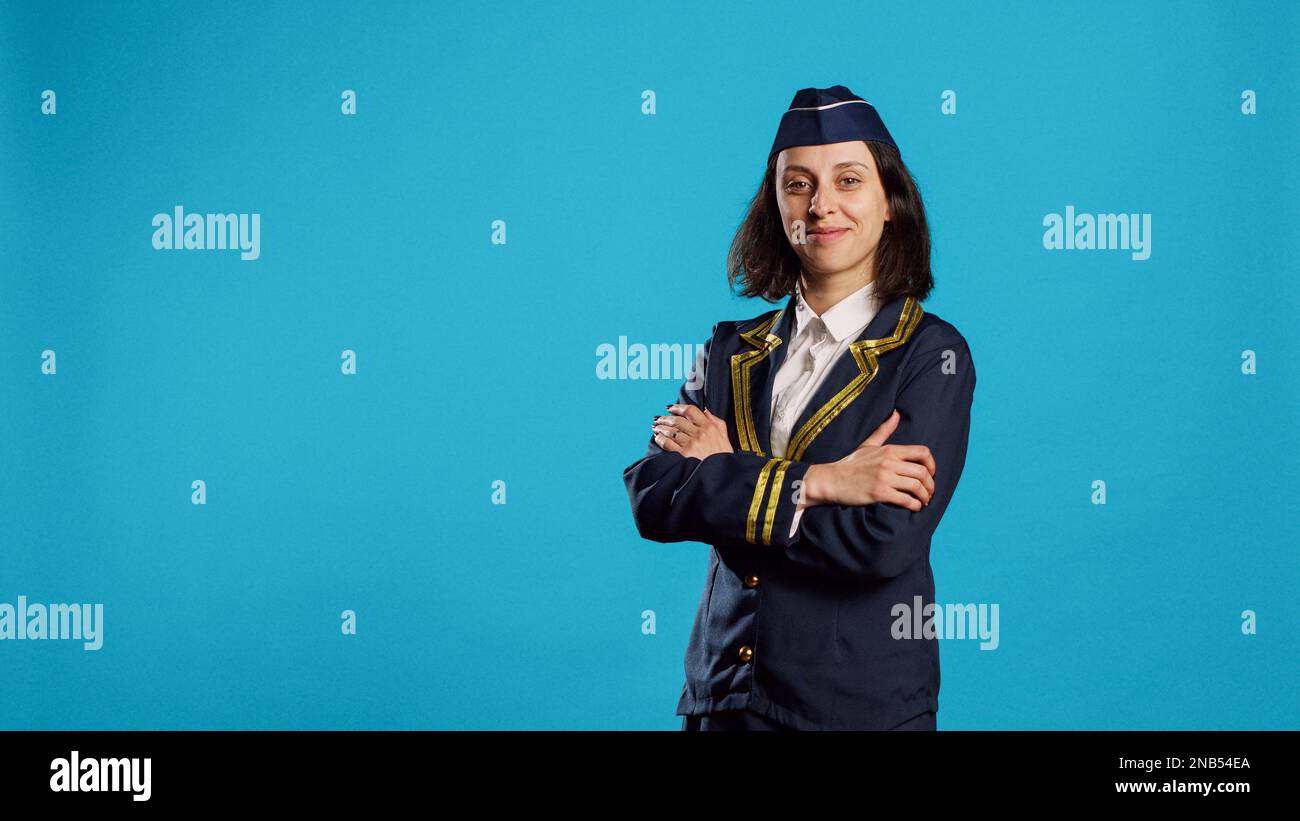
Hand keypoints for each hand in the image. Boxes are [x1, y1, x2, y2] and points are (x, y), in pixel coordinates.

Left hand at [652, 404, 734, 458]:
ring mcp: (691, 444)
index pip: (690, 410)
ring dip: (661, 428)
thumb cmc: (723, 457)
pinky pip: (667, 443)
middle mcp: (699, 434)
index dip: (678, 407)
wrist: (722, 476)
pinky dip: (660, 439)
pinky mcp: (683, 455)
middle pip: (678, 420)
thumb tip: (705, 410)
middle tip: (658, 419)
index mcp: (709, 427)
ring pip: (671, 431)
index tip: (670, 408)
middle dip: (665, 418)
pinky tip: (657, 438)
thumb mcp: (725, 437)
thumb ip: (716, 422)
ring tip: (656, 427)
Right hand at [802, 409, 934, 510]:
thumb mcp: (868, 445)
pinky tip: (914, 508)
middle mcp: (889, 462)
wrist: (832, 480)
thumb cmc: (850, 464)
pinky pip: (905, 500)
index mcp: (889, 450)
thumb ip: (884, 430)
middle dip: (930, 485)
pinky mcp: (879, 493)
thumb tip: (896, 413)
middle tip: (929, 493)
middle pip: (923, 472)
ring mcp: (884, 478)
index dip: (932, 464)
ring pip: (916, 487)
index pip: (922, 452)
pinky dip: (914, 505)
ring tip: (924, 501)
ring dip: (925, 496)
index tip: (930, 474)